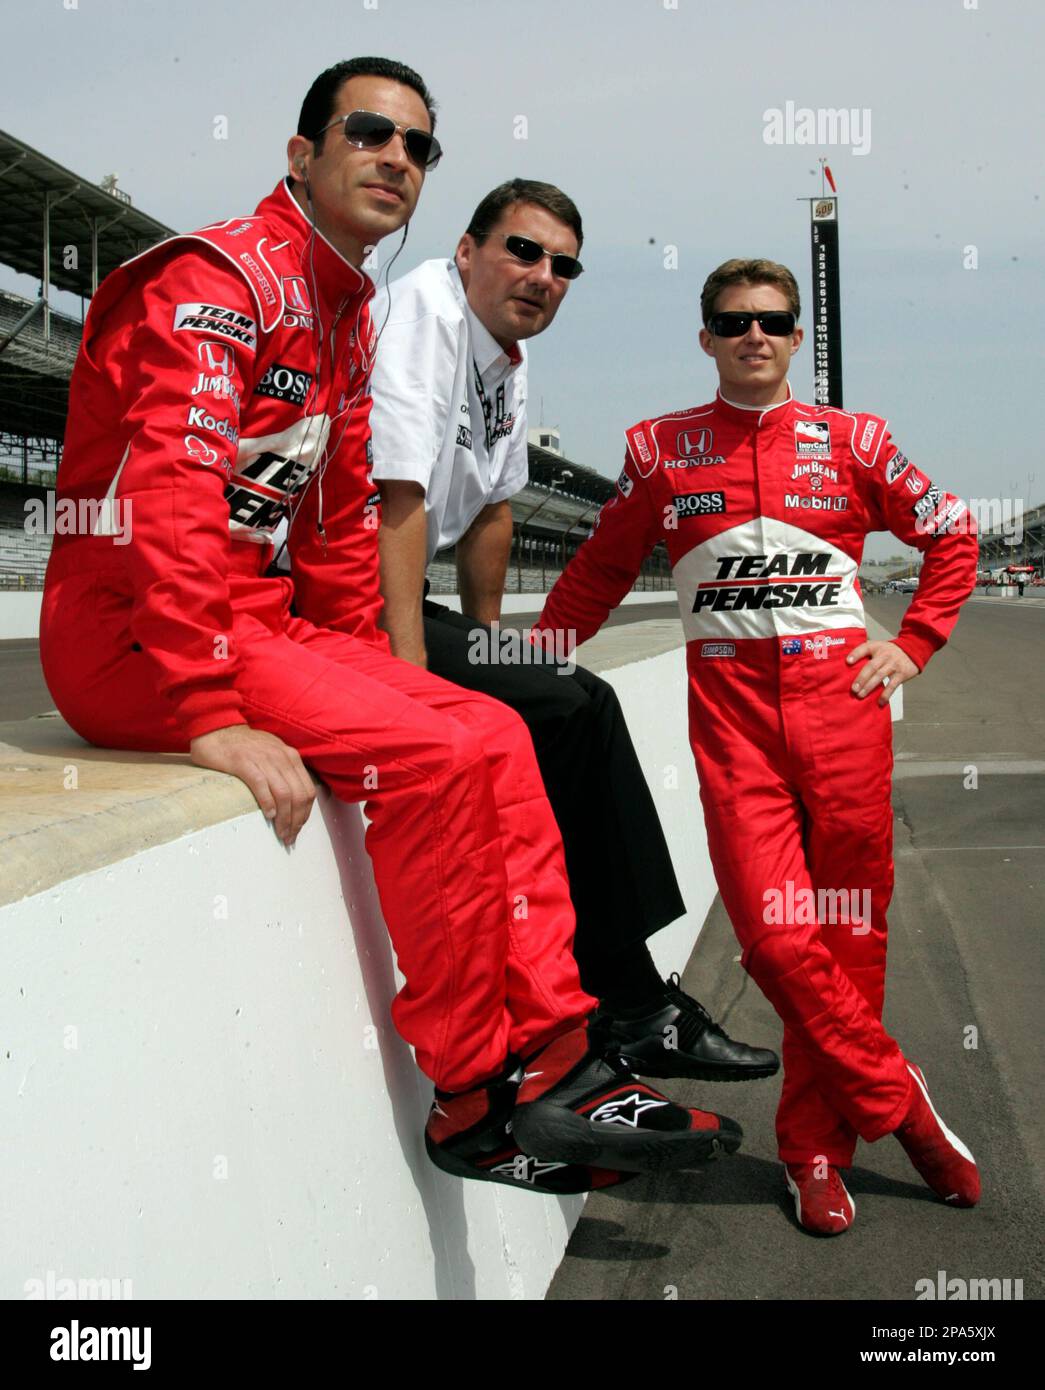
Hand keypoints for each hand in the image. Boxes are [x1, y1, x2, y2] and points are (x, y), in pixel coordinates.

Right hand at [190, 724, 315, 846]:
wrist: (217, 728)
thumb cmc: (243, 746)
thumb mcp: (272, 754)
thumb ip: (284, 772)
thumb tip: (291, 800)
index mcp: (290, 757)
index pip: (307, 791)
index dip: (305, 814)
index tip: (297, 829)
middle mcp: (281, 757)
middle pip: (299, 796)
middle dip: (296, 821)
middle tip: (288, 837)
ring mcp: (264, 759)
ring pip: (284, 794)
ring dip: (284, 818)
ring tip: (280, 833)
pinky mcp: (244, 762)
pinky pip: (262, 785)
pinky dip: (267, 803)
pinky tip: (267, 815)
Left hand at [846, 640, 919, 705]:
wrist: (912, 650)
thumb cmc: (889, 651)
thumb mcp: (878, 647)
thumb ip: (865, 653)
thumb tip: (847, 665)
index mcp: (876, 647)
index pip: (865, 648)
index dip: (856, 654)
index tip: (848, 662)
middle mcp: (885, 655)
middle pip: (871, 666)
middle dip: (861, 678)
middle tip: (853, 689)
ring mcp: (893, 665)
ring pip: (880, 676)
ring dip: (869, 687)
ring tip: (860, 695)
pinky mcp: (901, 674)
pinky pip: (892, 685)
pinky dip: (886, 694)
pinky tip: (880, 702)